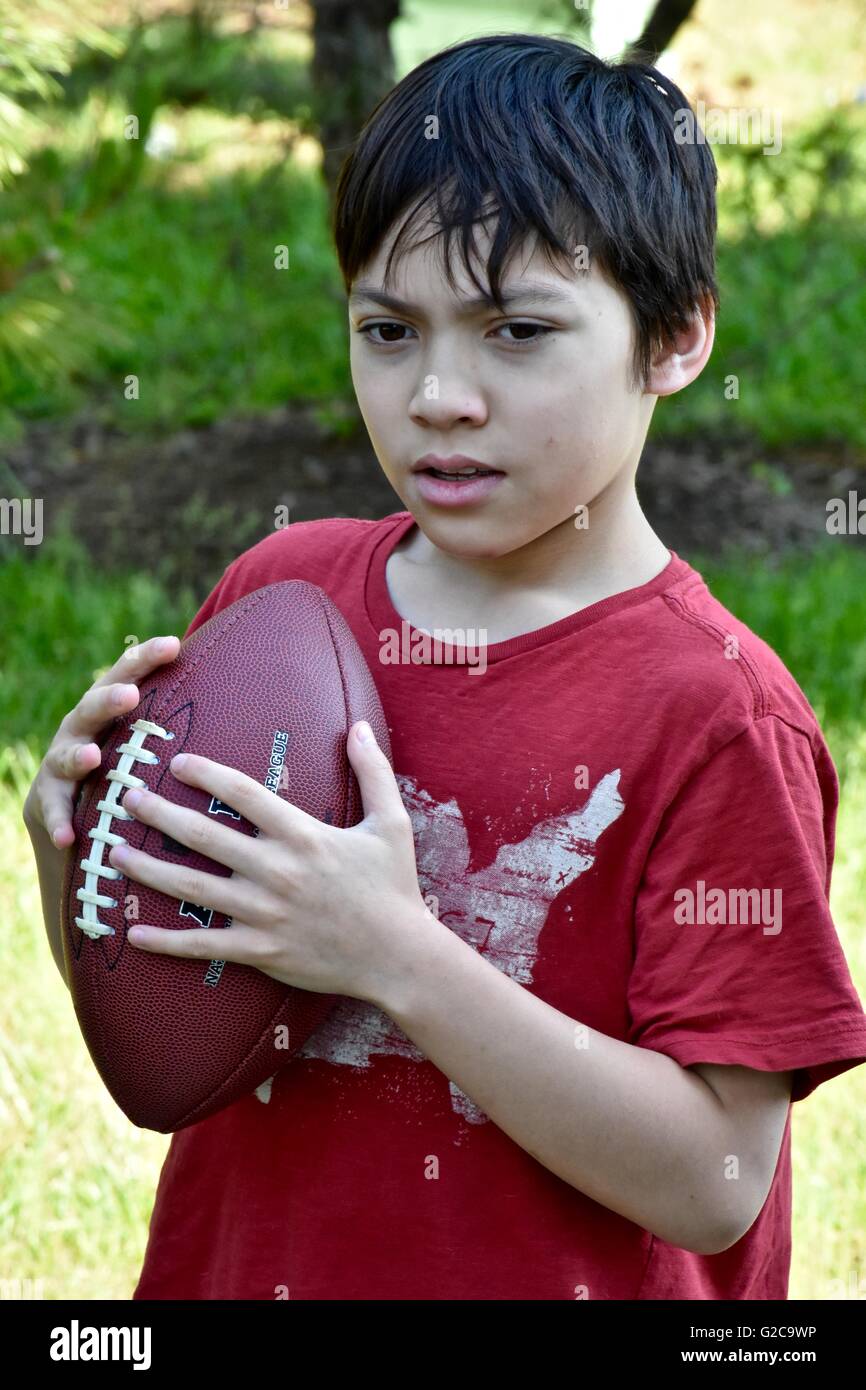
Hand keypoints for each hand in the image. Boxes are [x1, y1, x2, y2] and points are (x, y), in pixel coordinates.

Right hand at [23, 634, 180, 850]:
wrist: (76, 812)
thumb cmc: (127, 767)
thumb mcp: (149, 742)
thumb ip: (184, 723)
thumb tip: (251, 711)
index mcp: (110, 708)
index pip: (126, 675)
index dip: (146, 658)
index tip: (172, 645)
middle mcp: (82, 727)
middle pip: (93, 706)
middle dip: (110, 699)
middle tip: (130, 695)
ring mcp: (60, 761)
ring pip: (67, 755)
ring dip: (78, 755)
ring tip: (92, 757)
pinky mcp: (48, 798)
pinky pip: (54, 810)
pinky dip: (60, 821)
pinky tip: (68, 836)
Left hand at [106, 720, 430, 1005]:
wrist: (398, 955)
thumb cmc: (395, 887)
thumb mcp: (392, 823)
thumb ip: (373, 772)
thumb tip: (358, 726)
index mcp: (303, 836)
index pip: (244, 794)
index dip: (207, 774)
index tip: (177, 762)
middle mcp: (276, 871)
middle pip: (204, 836)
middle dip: (160, 813)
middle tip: (127, 797)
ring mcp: (264, 913)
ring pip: (192, 890)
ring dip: (149, 870)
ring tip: (114, 852)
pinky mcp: (260, 951)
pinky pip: (203, 945)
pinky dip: (166, 942)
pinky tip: (133, 935)